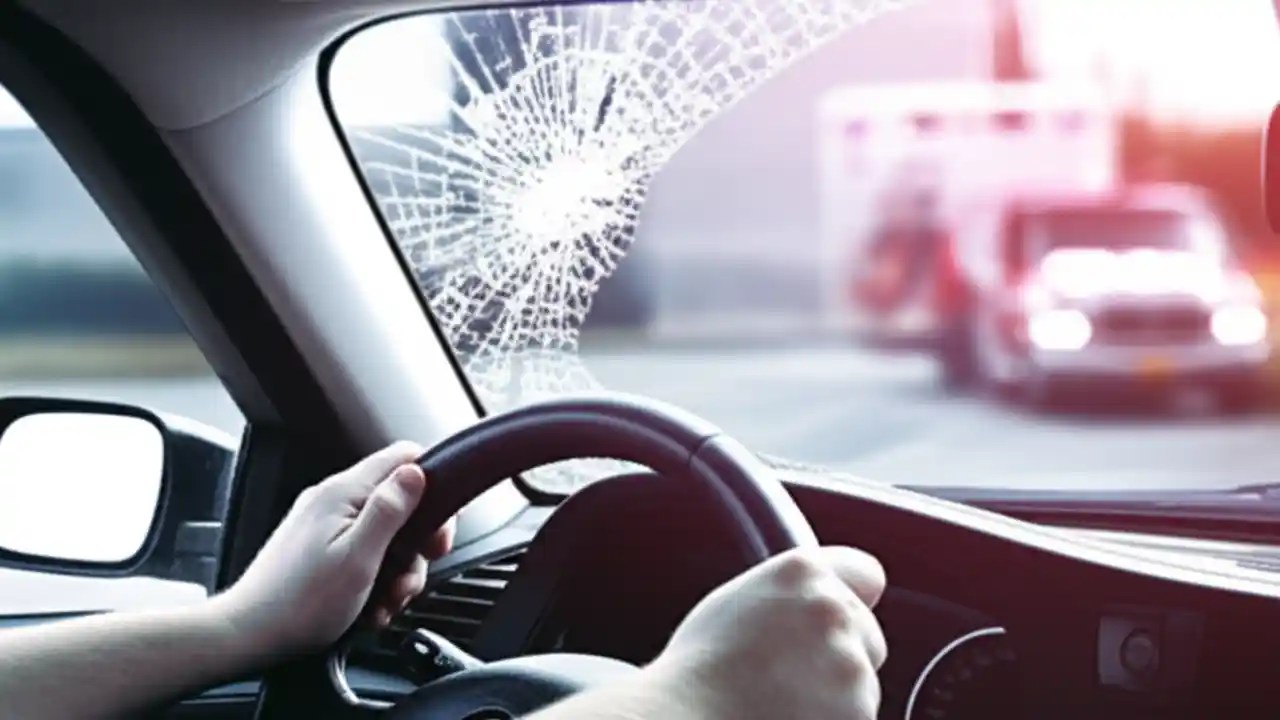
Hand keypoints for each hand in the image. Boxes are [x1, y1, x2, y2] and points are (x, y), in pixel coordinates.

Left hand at [213, 441, 456, 655]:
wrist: (249, 635)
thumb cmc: (299, 604)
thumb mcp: (357, 558)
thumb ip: (389, 511)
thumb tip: (417, 472)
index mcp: (343, 493)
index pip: (404, 458)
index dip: (433, 488)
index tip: (437, 531)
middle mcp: (333, 500)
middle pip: (400, 504)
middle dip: (416, 546)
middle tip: (408, 579)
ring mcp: (325, 524)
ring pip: (386, 534)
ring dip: (397, 571)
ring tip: (385, 602)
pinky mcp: (320, 547)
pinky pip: (364, 552)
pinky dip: (375, 579)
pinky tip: (369, 605)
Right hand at [652, 546, 887, 719]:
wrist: (687, 719)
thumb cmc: (701, 670)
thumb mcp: (739, 601)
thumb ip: (790, 592)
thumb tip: (820, 596)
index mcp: (800, 573)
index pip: (866, 572)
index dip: (854, 598)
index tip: (843, 618)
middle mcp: (832, 609)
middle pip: (868, 634)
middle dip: (842, 655)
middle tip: (792, 674)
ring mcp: (850, 664)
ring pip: (863, 683)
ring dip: (836, 696)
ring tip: (781, 701)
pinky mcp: (858, 712)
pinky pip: (856, 718)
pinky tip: (790, 718)